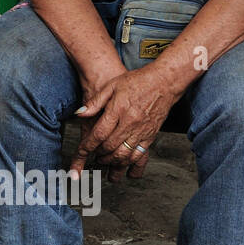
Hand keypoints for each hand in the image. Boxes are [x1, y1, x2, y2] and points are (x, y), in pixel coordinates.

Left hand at [71, 66, 179, 180]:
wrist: (164, 82)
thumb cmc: (137, 81)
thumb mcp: (111, 86)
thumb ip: (95, 102)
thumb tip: (79, 113)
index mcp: (118, 110)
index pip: (99, 133)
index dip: (88, 146)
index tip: (81, 152)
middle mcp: (130, 122)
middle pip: (110, 146)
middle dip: (98, 154)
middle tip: (93, 154)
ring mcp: (142, 130)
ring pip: (124, 154)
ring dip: (112, 161)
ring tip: (105, 160)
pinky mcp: (151, 136)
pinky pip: (140, 155)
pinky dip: (129, 163)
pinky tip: (122, 163)